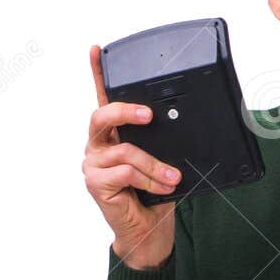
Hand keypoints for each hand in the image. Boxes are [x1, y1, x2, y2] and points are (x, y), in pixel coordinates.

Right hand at [83, 44, 181, 269]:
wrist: (148, 230)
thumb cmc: (154, 193)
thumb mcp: (164, 159)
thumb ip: (164, 141)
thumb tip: (186, 124)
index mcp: (113, 133)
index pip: (102, 97)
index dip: (97, 72)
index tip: (97, 49)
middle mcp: (98, 145)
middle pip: (102, 115)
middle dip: (127, 112)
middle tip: (150, 116)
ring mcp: (94, 164)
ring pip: (124, 150)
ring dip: (154, 164)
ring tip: (172, 176)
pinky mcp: (96, 183)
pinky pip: (125, 172)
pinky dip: (149, 179)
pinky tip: (161, 187)